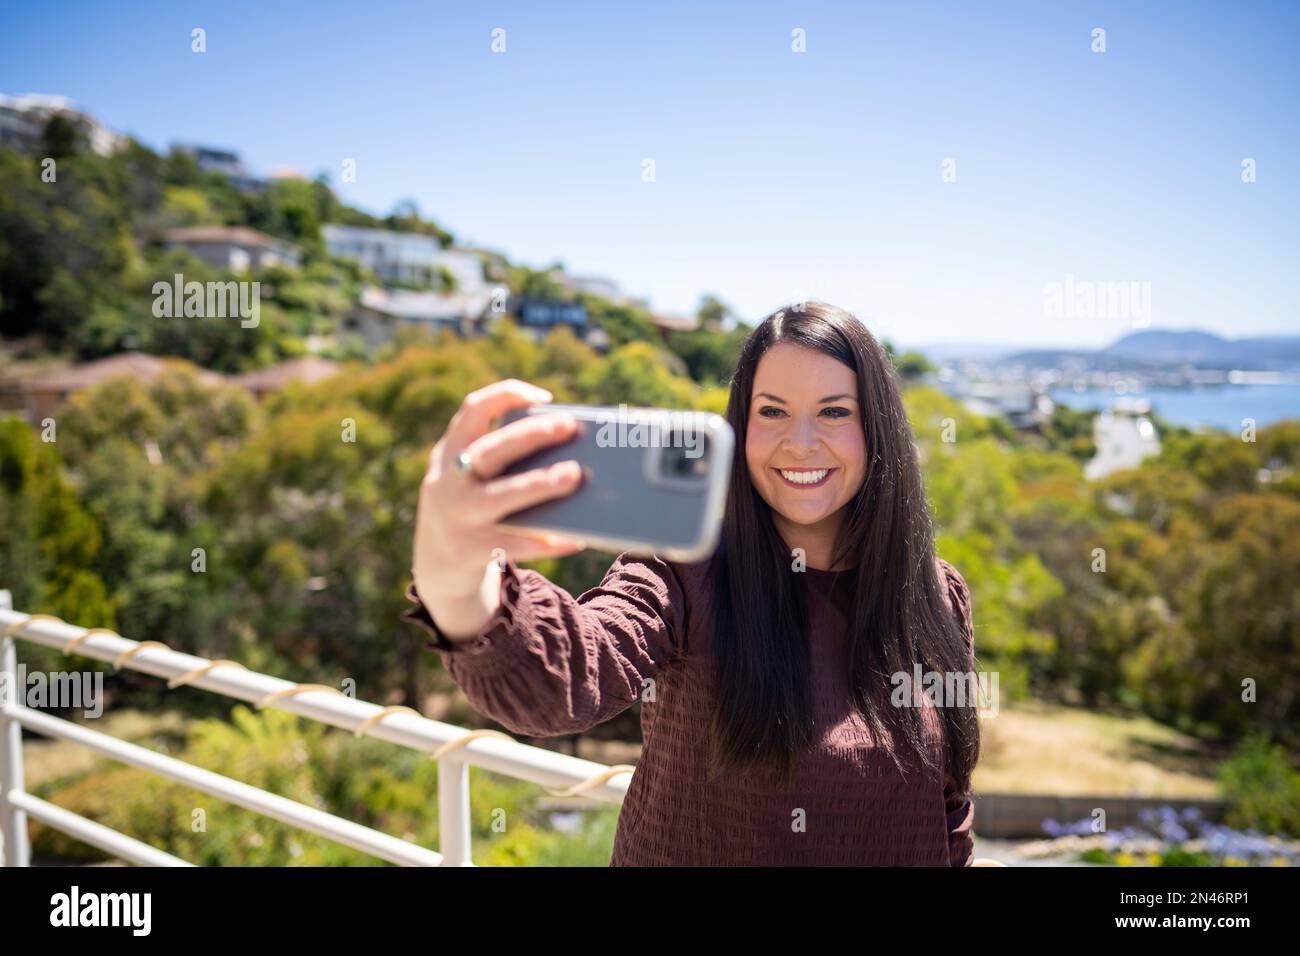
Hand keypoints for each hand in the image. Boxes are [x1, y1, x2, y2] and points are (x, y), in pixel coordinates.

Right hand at [412, 379, 585, 635]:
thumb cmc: (471, 508)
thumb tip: (566, 448)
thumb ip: (500, 460)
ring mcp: (458, 518)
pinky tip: (576, 537)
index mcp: (448, 453)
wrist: (436, 568)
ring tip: (575, 475)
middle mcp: (448, 482)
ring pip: (502, 496)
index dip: (506, 396)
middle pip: (490, 451)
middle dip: (530, 435)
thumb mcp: (468, 478)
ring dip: (539, 484)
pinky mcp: (471, 551)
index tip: (543, 398)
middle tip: (568, 427)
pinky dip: (548, 541)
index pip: (472, 410)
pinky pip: (516, 543)